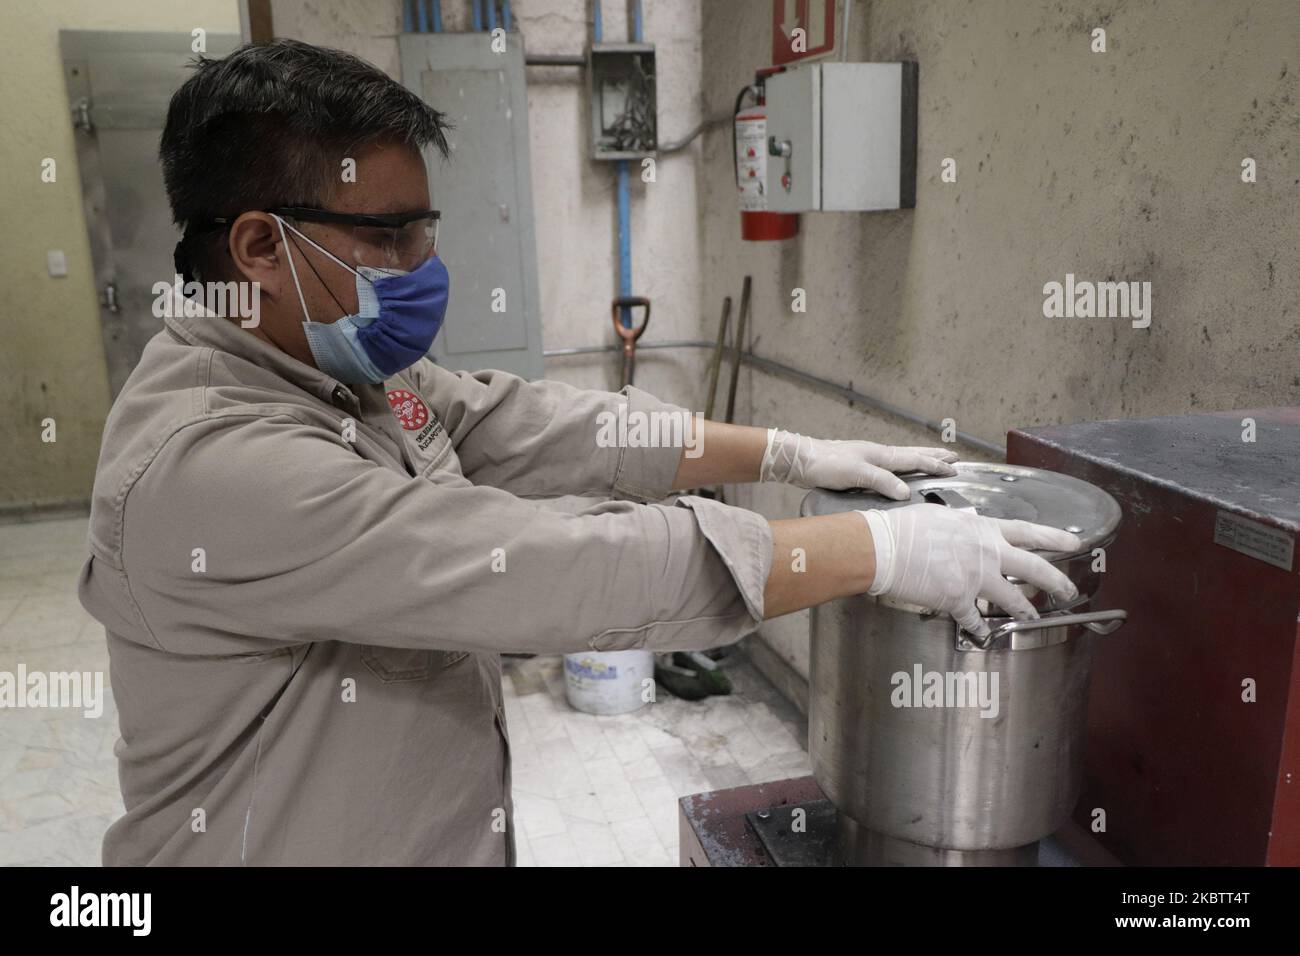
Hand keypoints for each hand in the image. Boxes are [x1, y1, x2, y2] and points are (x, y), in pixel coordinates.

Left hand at [760, 428, 957, 498]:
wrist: (802, 459)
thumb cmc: (827, 464)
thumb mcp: (856, 473)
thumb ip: (882, 481)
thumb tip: (906, 492)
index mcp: (880, 454)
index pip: (914, 459)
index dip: (934, 465)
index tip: (955, 467)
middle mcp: (877, 453)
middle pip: (912, 453)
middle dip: (933, 456)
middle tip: (953, 456)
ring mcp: (868, 457)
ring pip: (901, 457)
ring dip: (920, 457)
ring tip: (933, 458)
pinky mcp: (859, 464)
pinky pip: (889, 464)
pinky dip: (902, 464)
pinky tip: (898, 470)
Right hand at [857, 504, 1081, 637]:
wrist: (885, 547)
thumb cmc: (906, 528)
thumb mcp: (943, 517)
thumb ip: (964, 527)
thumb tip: (968, 531)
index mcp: (983, 530)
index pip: (1028, 532)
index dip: (1054, 537)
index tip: (1073, 541)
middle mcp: (986, 553)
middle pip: (1034, 568)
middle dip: (1056, 581)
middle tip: (1068, 591)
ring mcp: (975, 578)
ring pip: (1012, 598)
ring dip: (1025, 609)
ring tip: (1034, 616)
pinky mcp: (958, 600)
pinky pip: (975, 619)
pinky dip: (979, 628)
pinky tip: (983, 633)